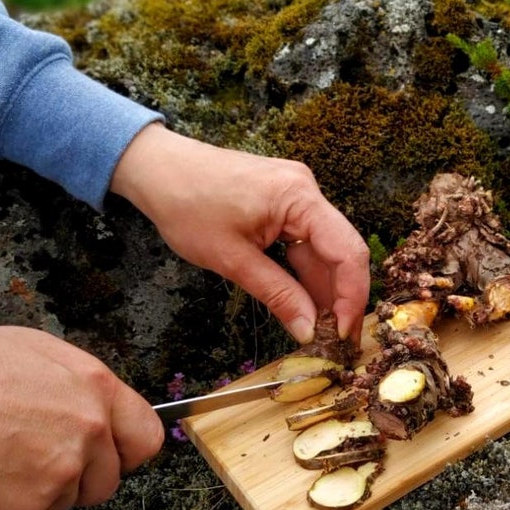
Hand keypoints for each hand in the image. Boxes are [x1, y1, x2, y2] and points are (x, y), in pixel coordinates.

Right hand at [0, 326, 163, 509]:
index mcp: (96, 389)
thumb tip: (99, 407)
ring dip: (39, 493)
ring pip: (64, 503)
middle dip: (78, 478)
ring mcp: (58, 474)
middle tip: (37, 458)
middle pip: (105, 481)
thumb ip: (79, 383)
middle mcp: (88, 433)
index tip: (113, 455)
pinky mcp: (23, 508)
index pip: (146, 437)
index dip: (127, 451)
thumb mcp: (34, 350)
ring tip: (2, 459)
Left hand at [110, 123, 369, 344]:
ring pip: (324, 250)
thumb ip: (278, 295)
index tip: (343, 333)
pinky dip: (305, 273)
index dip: (352, 296)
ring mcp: (298, 195)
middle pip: (341, 251)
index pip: (347, 251)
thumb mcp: (232, 260)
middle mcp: (308, 191)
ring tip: (321, 329)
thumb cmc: (186, 206)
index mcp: (299, 197)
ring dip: (323, 289)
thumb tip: (309, 332)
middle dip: (341, 297)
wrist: (157, 169)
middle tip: (337, 340)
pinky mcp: (286, 203)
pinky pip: (306, 242)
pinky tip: (305, 302)